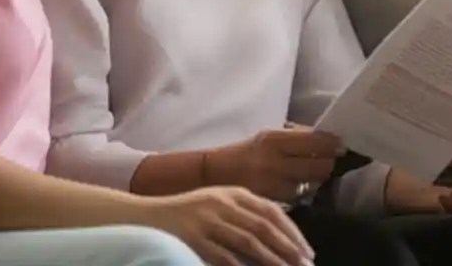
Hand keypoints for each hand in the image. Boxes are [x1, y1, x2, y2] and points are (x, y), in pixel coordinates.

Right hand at [137, 185, 314, 265]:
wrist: (145, 217)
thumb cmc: (186, 216)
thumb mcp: (217, 206)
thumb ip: (244, 216)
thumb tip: (278, 240)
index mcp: (232, 193)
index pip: (271, 210)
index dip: (292, 232)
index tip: (307, 251)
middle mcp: (222, 202)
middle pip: (264, 226)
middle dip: (288, 248)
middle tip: (305, 265)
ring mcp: (207, 219)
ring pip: (248, 241)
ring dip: (272, 259)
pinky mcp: (193, 237)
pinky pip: (223, 256)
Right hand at [207, 128, 343, 202]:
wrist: (214, 175)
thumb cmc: (244, 152)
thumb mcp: (267, 137)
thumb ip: (294, 138)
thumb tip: (323, 139)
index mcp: (274, 139)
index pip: (314, 141)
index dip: (332, 144)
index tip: (343, 144)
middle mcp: (275, 161)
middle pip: (318, 165)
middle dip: (330, 163)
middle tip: (337, 160)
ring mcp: (274, 184)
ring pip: (312, 183)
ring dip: (320, 179)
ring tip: (321, 173)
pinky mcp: (272, 201)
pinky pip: (299, 195)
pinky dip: (305, 190)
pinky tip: (304, 185)